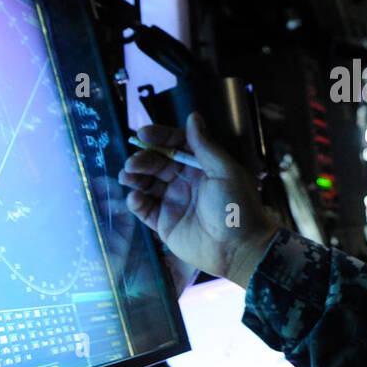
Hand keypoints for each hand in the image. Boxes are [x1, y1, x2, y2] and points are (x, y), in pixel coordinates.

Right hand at [118, 112, 276, 285]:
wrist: (239, 250)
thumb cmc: (237, 208)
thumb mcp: (225, 172)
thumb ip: (205, 146)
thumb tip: (193, 117)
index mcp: (202, 165)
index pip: (176, 144)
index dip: (160, 137)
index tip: (143, 134)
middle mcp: (186, 181)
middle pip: (157, 162)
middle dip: (143, 159)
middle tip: (133, 163)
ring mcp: (174, 201)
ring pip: (147, 183)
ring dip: (135, 177)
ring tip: (127, 176)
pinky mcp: (165, 223)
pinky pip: (145, 209)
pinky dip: (136, 201)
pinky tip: (135, 198)